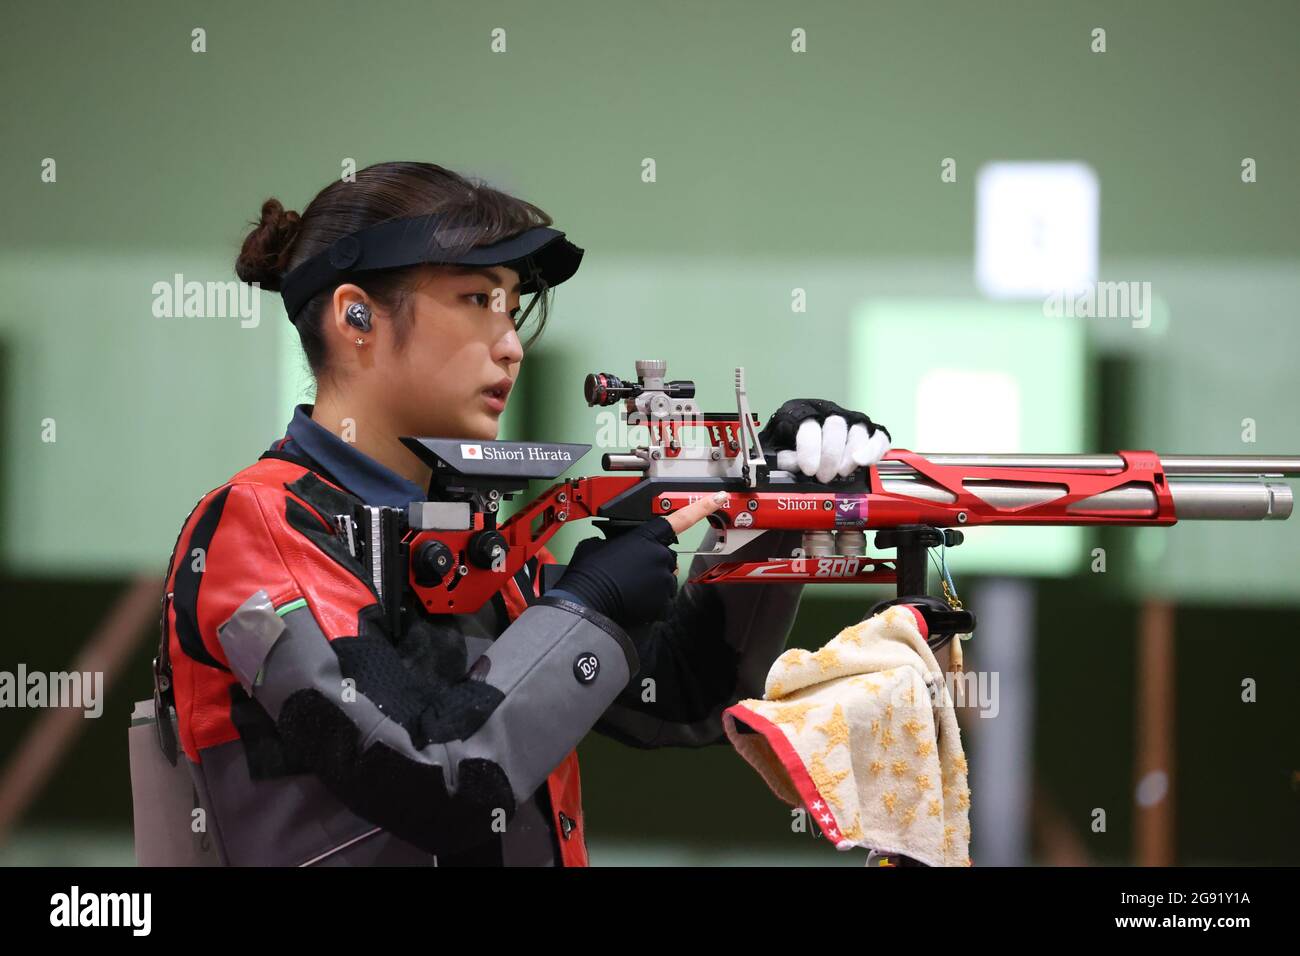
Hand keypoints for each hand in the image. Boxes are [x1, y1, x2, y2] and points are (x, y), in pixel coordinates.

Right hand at [554, 491, 728, 627]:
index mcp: (645, 536)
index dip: (701, 508)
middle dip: (652, 561)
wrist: (586, 602)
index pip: (679, 519)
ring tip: (628, 586)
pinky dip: (650, 600)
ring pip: (665, 578)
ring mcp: (663, 578)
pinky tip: (632, 599)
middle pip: (666, 555)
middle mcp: (659, 555)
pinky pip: (662, 598)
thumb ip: (616, 541)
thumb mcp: (598, 544)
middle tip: (629, 570)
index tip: (719, 498)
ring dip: (652, 581)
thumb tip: (616, 548)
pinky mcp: (662, 600)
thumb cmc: (588, 573)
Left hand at [756, 398, 890, 482]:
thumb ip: (785, 456)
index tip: (809, 469)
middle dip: (830, 454)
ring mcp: (850, 420)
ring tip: (842, 472)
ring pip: (858, 429)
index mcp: (803, 412)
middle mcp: (829, 412)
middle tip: (824, 476)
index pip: (808, 424)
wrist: (807, 444)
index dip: (809, 448)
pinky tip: (864, 463)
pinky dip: (874, 450)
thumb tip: (788, 462)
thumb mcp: (781, 449)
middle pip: (835, 425)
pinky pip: (878, 436)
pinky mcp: (868, 431)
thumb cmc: (792, 444)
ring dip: (851, 454)